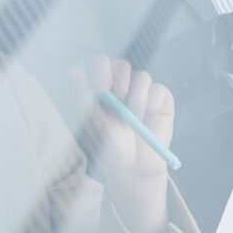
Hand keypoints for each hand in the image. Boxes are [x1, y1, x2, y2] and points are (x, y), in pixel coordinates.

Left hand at [77, 58, 174, 232]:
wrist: (133, 168)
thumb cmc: (107, 148)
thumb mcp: (90, 123)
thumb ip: (81, 96)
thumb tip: (71, 69)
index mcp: (101, 91)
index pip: (100, 65)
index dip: (101, 69)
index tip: (102, 86)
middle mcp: (122, 88)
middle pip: (122, 64)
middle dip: (120, 80)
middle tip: (119, 98)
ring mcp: (143, 93)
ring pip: (142, 76)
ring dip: (137, 97)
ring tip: (133, 118)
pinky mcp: (161, 100)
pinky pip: (159, 89)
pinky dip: (153, 102)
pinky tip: (147, 118)